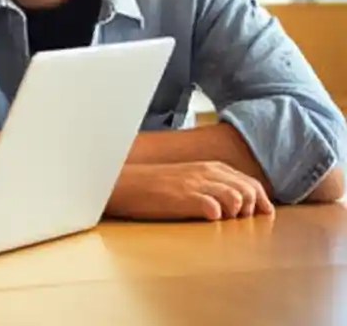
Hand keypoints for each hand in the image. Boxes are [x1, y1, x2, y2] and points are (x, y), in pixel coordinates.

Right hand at [106, 162, 275, 220]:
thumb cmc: (155, 185)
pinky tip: (209, 220)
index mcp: (210, 167)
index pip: (250, 183)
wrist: (125, 185)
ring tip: (224, 221)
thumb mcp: (188, 177)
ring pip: (237, 199)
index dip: (262, 201)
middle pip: (249, 191)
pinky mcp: (184, 197)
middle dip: (254, 209)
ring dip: (236, 214)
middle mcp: (207, 172)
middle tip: (243, 222)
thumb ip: (212, 184)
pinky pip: (214, 208)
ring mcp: (196, 184)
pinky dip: (217, 216)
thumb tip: (236, 201)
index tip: (264, 215)